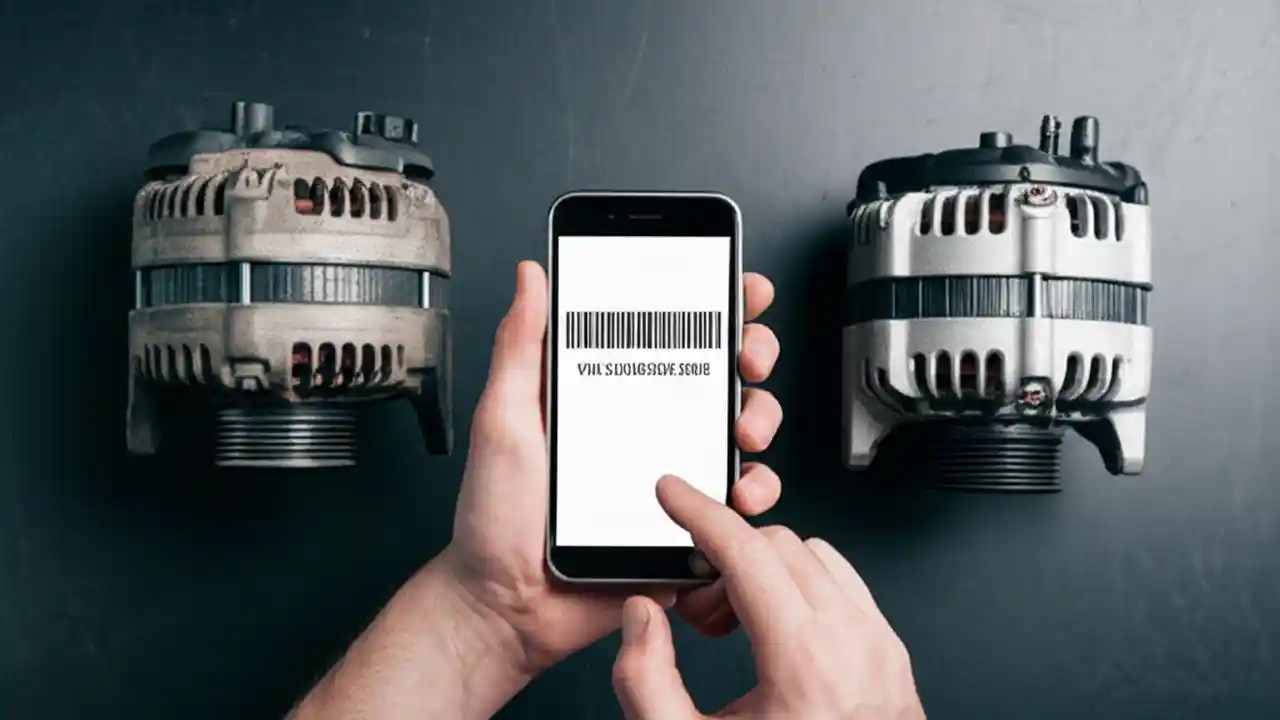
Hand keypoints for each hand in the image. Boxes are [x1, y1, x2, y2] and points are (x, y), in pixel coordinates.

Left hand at [440, 262, 784, 674]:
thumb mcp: (505, 419)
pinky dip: (754, 491)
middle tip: (745, 357)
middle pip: (722, 371)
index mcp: (608, 392)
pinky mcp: (688, 524)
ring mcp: (673, 474)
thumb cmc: (495, 517)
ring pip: (743, 430)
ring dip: (761, 417)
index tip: (735, 287)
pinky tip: (735, 493)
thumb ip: (521, 346)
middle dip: (752, 352)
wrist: (507, 606)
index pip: (668, 332)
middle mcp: (647, 426)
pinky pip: (738, 501)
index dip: (712, 302)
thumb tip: (532, 275)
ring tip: (741, 431)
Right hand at [611, 476, 924, 719]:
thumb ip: (647, 682)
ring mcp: (883, 651)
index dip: (698, 512)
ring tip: (733, 627)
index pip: (746, 551)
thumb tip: (643, 617)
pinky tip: (774, 636)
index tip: (672, 492)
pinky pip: (846, 590)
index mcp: (806, 663)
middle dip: (725, 560)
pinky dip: (803, 591)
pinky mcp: (895, 662)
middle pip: (779, 547)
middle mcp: (856, 646)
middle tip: (693, 607)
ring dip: (766, 573)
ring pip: (818, 559)